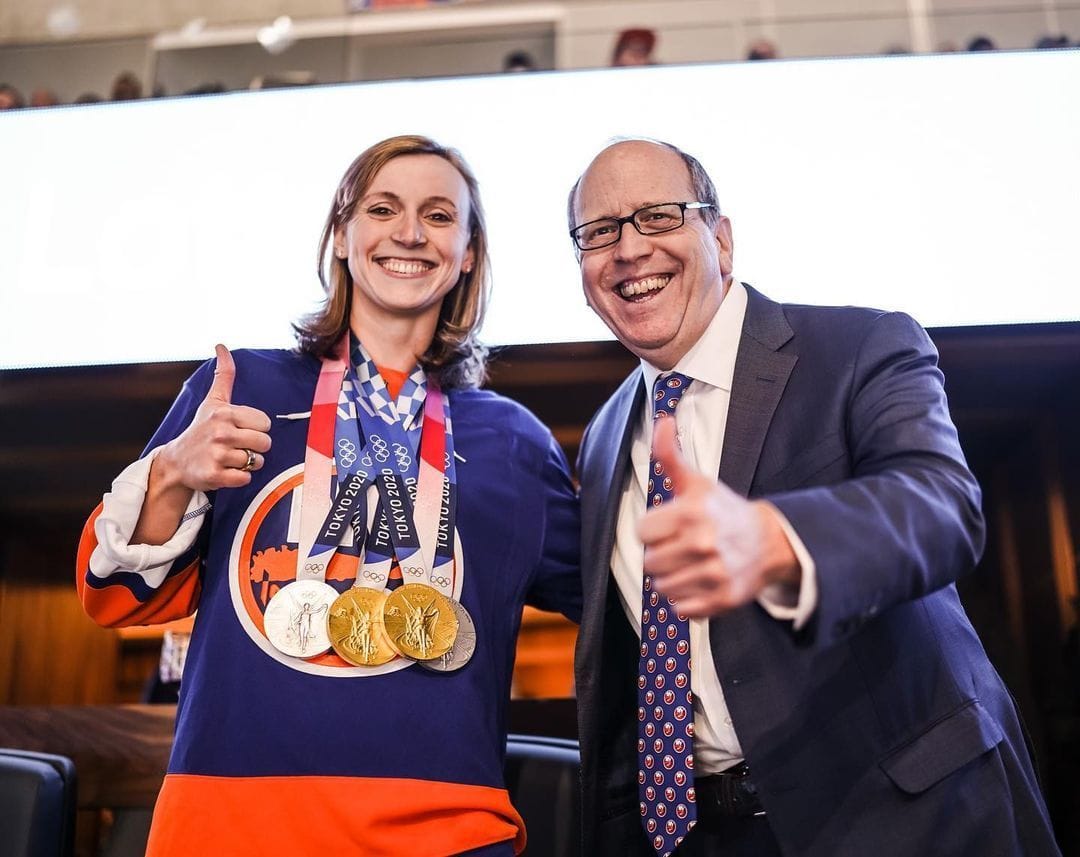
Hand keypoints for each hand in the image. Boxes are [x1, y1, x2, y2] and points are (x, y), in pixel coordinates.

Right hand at [155, 345, 272, 491]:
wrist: (176, 461)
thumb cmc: (201, 429)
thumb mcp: (213, 401)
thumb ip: (224, 375)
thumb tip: (222, 345)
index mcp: (224, 413)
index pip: (266, 423)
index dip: (256, 428)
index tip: (239, 429)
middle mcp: (221, 432)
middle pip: (265, 443)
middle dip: (255, 447)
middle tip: (236, 446)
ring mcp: (217, 455)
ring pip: (257, 461)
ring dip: (247, 463)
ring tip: (230, 458)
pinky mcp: (215, 476)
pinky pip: (246, 478)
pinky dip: (239, 478)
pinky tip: (225, 471)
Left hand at [637, 417, 799, 616]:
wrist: (770, 540)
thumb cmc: (724, 510)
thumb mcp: (697, 481)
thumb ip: (670, 454)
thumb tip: (661, 419)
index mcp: (691, 513)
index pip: (642, 532)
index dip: (654, 530)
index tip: (672, 526)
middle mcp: (703, 543)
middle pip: (650, 563)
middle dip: (662, 555)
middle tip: (683, 547)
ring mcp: (715, 573)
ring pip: (663, 588)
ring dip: (672, 579)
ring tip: (691, 565)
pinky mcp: (724, 599)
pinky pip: (682, 609)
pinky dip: (688, 600)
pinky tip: (701, 583)